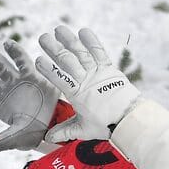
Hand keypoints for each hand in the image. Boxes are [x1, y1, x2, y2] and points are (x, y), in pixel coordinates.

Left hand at [0, 41, 58, 152]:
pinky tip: (7, 43)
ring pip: (0, 68)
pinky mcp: (32, 75)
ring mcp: (17, 82)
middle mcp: (5, 93)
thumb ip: (3, 142)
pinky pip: (22, 61)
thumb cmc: (36, 132)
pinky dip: (15, 52)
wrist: (57, 122)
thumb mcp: (18, 138)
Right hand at [35, 26, 140, 142]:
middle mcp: (87, 80)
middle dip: (54, 48)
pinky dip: (92, 41)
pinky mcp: (110, 68)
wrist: (130, 117)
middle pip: (67, 61)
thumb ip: (65, 131)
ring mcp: (98, 72)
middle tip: (42, 38)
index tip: (37, 61)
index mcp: (77, 94)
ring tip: (58, 29)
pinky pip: (99, 52)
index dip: (48, 70)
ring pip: (81, 53)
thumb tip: (48, 138)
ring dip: (69, 40)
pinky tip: (83, 31)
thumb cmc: (106, 124)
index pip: (59, 79)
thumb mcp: (83, 129)